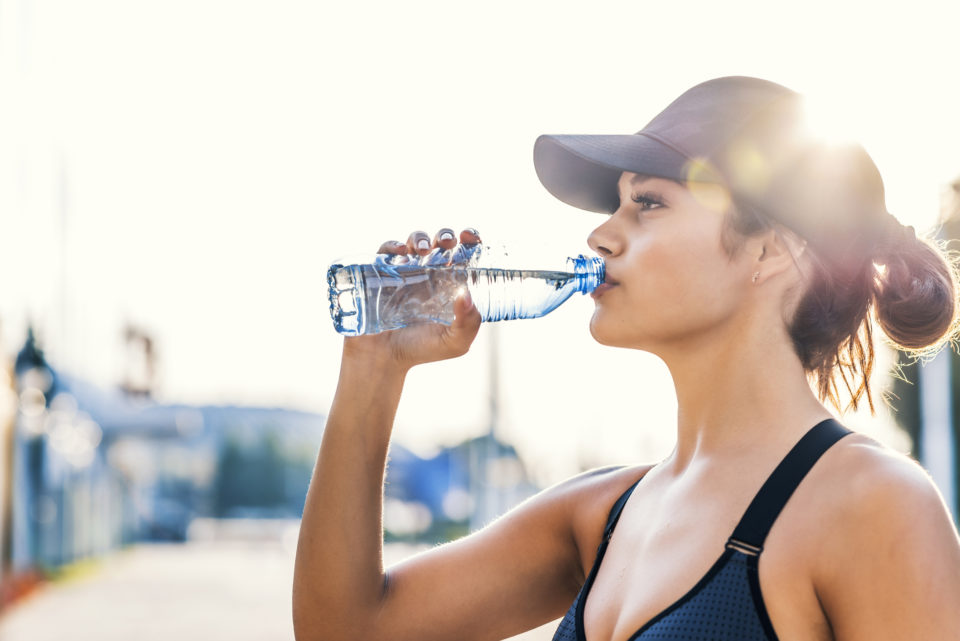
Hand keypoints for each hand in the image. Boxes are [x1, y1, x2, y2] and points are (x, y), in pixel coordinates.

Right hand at [343, 228, 482, 371]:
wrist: (384, 359)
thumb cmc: (421, 351)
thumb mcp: (454, 343)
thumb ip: (468, 324)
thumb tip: (466, 295)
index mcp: (450, 284)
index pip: (464, 255)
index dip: (469, 240)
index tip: (471, 238)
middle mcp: (429, 273)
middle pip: (440, 243)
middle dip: (446, 235)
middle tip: (449, 243)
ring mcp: (404, 272)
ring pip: (415, 242)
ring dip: (421, 237)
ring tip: (423, 250)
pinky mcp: (380, 274)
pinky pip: (385, 251)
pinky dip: (393, 245)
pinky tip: (400, 251)